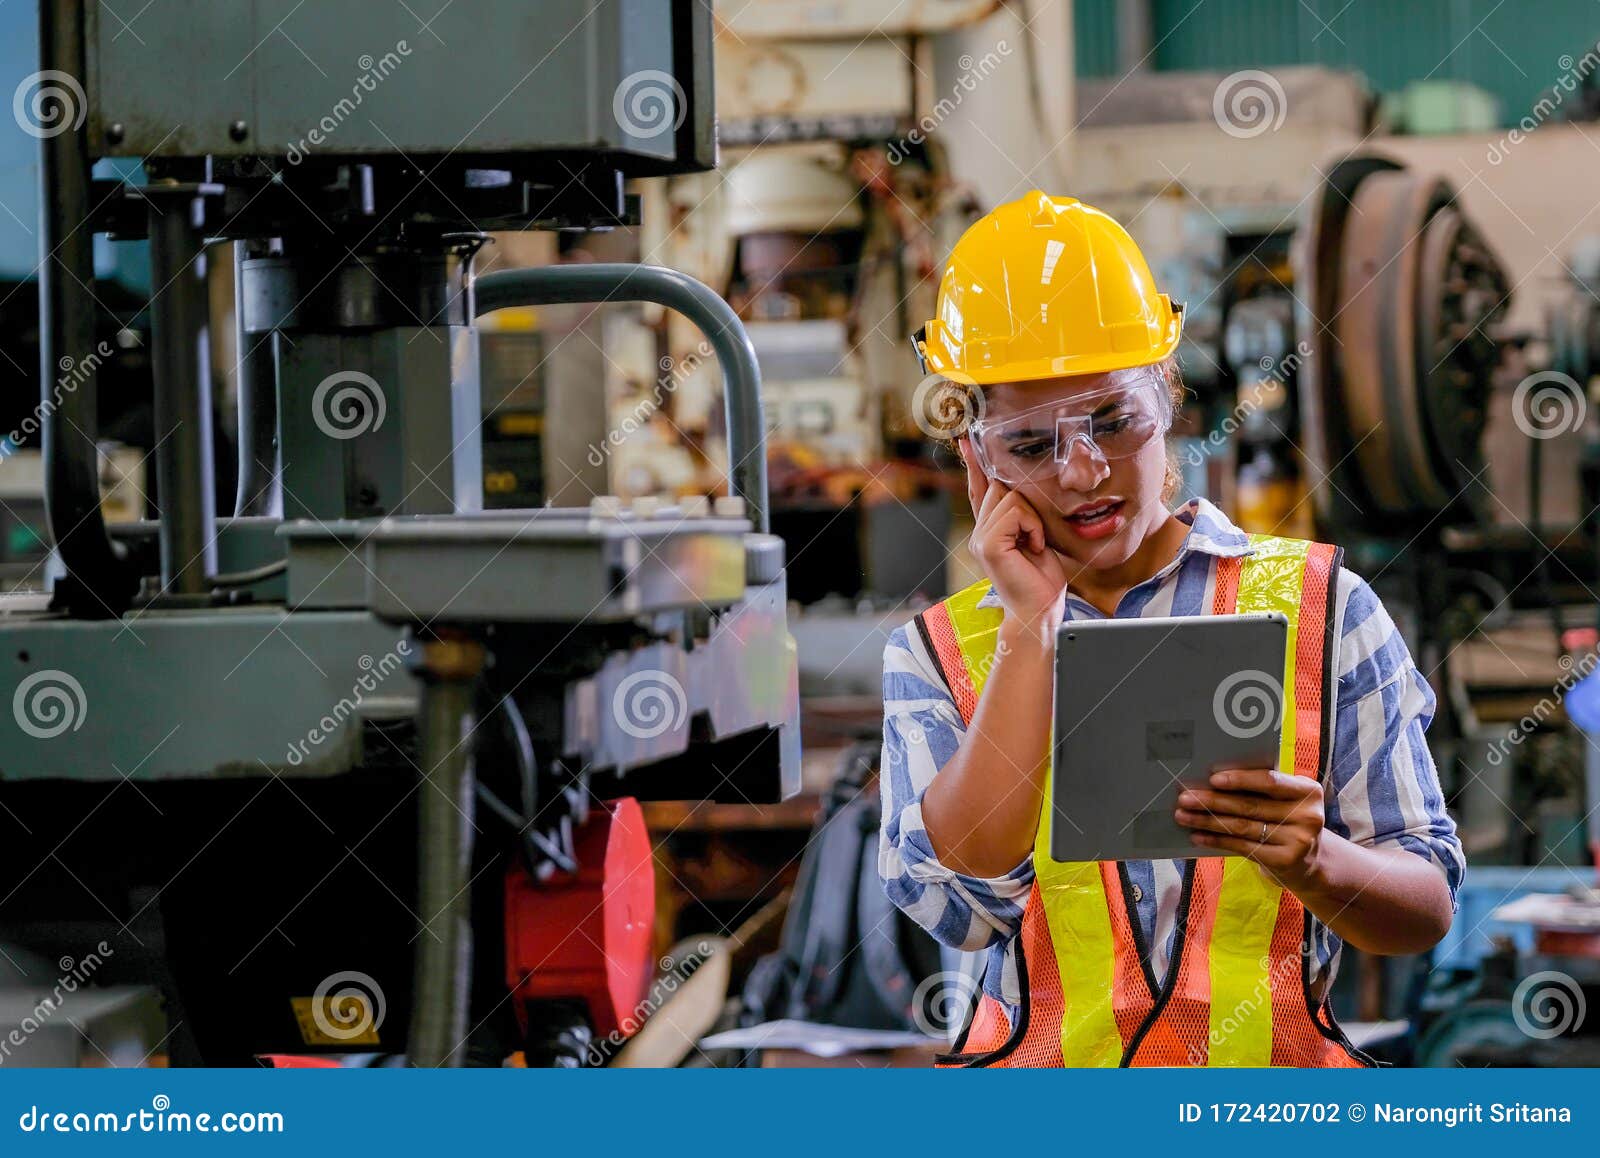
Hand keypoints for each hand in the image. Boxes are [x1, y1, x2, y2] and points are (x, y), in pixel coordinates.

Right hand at [959, 438, 1067, 635]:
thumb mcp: (1035, 537)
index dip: (975, 465)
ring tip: (1035, 543)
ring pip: (1010, 497)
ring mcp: (980, 538)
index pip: (980, 490)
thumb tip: (1020, 486)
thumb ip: (1022, 514)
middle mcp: (978, 532)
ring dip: (1033, 518)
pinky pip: (1016, 513)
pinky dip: (1032, 527)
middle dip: (1025, 503)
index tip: (968, 440)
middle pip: (1000, 487)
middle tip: (1035, 535)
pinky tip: (1034, 546)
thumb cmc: (1042, 580)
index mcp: (988, 530)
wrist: (1039, 611)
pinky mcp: (988, 544)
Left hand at [1174, 768, 1326, 891]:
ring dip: (1208, 820)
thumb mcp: (1286, 801)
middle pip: (1250, 806)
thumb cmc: (1288, 821)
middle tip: (1184, 798)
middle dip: (1212, 801)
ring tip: (1183, 815)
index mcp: (1308, 791)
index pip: (1270, 781)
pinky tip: (1197, 836)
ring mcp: (1298, 840)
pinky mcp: (1285, 861)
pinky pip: (1242, 847)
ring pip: (1242, 827)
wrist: (1310, 862)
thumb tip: (1212, 780)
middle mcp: (1307, 816)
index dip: (1240, 779)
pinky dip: (1216, 840)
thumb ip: (1262, 790)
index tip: (1213, 779)